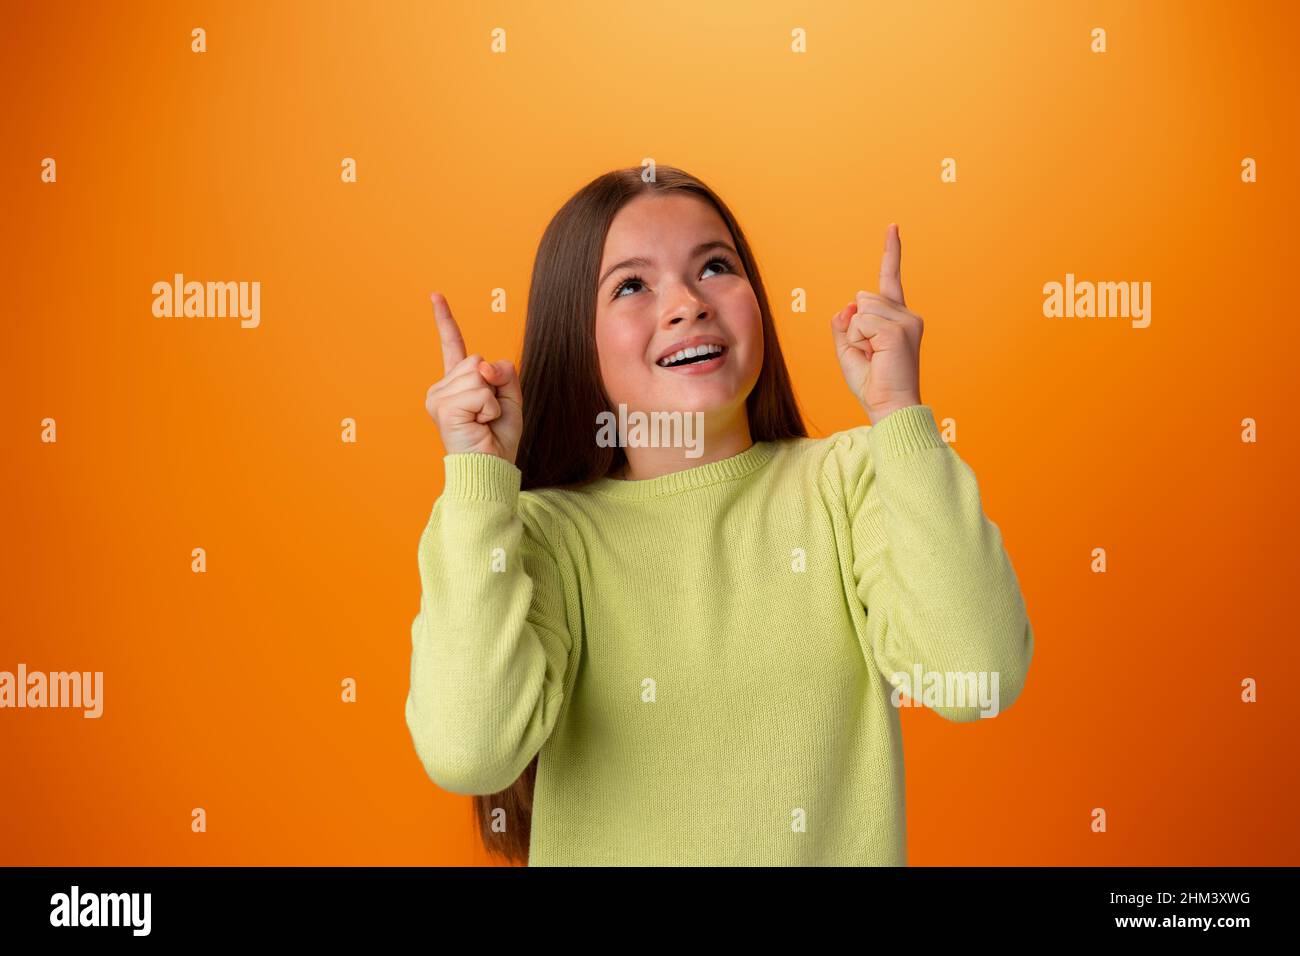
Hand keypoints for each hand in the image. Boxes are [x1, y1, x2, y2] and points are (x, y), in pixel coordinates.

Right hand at [424, 292, 522, 463]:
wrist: (489, 469)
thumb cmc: (497, 440)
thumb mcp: (509, 398)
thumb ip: (502, 372)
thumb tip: (482, 365)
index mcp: (456, 384)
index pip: (452, 346)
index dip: (444, 319)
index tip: (435, 295)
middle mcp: (442, 388)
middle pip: (477, 359)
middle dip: (494, 384)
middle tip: (488, 414)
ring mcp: (439, 397)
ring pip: (478, 374)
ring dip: (492, 399)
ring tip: (482, 421)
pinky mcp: (443, 407)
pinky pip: (480, 391)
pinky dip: (489, 408)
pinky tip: (479, 424)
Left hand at [829, 224, 922, 424]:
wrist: (890, 407)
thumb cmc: (873, 383)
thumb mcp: (849, 350)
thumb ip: (844, 324)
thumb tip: (848, 305)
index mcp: (898, 317)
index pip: (890, 279)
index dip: (891, 252)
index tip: (892, 227)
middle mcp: (907, 315)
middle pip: (862, 298)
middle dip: (854, 326)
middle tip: (870, 354)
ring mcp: (906, 321)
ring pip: (860, 308)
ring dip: (856, 335)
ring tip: (873, 356)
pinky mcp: (899, 330)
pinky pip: (861, 322)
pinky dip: (858, 340)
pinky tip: (875, 356)